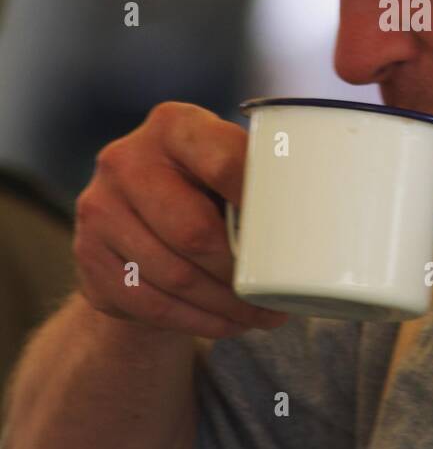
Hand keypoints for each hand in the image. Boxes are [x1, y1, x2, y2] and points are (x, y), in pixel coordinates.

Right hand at [73, 101, 288, 338]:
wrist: (137, 221)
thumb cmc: (206, 188)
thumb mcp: (228, 166)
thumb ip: (261, 177)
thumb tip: (328, 218)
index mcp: (172, 124)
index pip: (222, 162)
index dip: (260, 201)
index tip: (292, 232)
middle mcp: (125, 160)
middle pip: (193, 232)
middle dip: (241, 273)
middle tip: (279, 295)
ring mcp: (99, 210)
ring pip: (174, 276)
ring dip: (226, 306)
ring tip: (263, 315)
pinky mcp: (89, 258)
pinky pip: (152, 304)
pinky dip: (199, 322)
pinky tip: (229, 324)